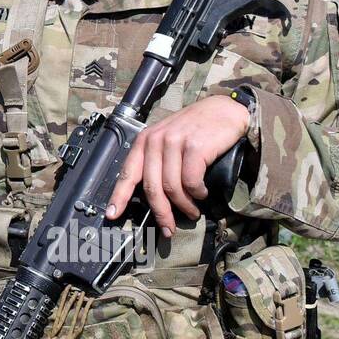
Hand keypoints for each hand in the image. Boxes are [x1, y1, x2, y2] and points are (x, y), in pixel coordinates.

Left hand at [105, 94, 251, 236]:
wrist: (226, 110)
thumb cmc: (198, 129)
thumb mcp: (170, 139)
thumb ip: (158, 161)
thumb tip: (154, 197)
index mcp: (145, 140)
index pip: (128, 172)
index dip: (119, 196)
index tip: (112, 214)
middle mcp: (156, 140)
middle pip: (152, 187)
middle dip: (160, 213)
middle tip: (168, 228)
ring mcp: (175, 142)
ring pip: (172, 188)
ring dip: (184, 206)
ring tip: (192, 211)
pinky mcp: (195, 147)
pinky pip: (191, 182)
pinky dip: (197, 193)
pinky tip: (202, 193)